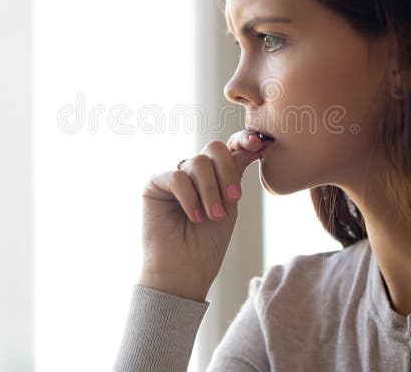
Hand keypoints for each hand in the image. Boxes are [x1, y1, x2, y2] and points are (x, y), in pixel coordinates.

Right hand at [137, 130, 265, 301]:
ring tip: (213, 217)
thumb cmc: (208, 244)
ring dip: (211, 191)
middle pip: (214, 149)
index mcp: (214, 175)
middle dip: (227, 171)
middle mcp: (193, 172)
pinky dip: (190, 198)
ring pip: (198, 163)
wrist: (185, 270)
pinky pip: (176, 177)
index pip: (228, 148)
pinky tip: (195, 217)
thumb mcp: (230, 203)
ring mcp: (173, 176)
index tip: (257, 145)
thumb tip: (252, 145)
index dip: (242, 140)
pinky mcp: (153, 185)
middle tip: (234, 198)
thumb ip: (236, 172)